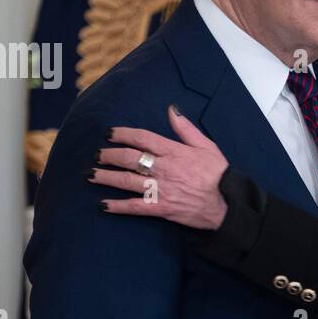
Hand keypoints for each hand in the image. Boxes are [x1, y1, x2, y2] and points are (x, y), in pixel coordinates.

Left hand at [90, 105, 229, 230]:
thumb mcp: (207, 146)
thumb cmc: (218, 174)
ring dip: (106, 177)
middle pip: (129, 158)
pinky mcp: (161, 208)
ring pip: (126, 181)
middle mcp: (163, 169)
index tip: (110, 133)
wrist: (226, 204)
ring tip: (91, 175)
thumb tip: (171, 111)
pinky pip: (134, 206)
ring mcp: (160, 189)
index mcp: (173, 151)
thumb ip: (186, 129)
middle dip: (109, 155)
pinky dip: (117, 206)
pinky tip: (103, 205)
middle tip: (98, 155)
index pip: (142, 138)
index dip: (123, 134)